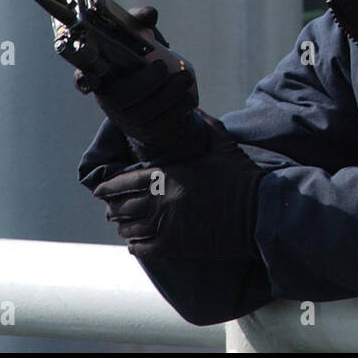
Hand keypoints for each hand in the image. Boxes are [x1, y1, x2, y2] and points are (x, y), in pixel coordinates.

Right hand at [78, 5, 198, 150]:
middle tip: (163, 67)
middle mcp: (110, 100)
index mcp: (101, 74)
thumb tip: (149, 14)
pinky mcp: (148, 131)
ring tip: (184, 78)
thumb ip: (140, 22)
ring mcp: (128, 119)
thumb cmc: (143, 58)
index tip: (92, 79)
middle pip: (122, 99)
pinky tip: (188, 96)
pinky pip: (163, 124)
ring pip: (146, 113)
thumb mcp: (140, 38)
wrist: (161, 91)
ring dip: (169, 94)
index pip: (83, 78)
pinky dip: (179, 109)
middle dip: (146, 83)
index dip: (84, 80)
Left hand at [90, 115, 262, 261]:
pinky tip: (135, 243)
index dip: (107, 188)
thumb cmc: (240, 176)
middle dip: (114, 208)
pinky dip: (135, 245)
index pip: (124, 182)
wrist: (258, 211)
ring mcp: (166, 225)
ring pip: (130, 229)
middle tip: (111, 209)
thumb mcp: (222, 143)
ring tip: (123, 226)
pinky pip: (143, 248)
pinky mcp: (175, 246)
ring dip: (124, 227)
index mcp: (167, 175)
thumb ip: (204, 123)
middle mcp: (161, 200)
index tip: (99, 191)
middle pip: (122, 207)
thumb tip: (193, 109)